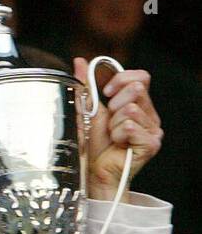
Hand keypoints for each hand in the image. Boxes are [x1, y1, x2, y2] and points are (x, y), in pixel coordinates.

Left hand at [74, 58, 162, 200]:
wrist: (94, 171)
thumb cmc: (93, 145)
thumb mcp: (88, 111)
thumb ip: (86, 87)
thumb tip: (79, 61)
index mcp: (138, 104)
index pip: (141, 76)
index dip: (121, 80)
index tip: (106, 93)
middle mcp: (150, 114)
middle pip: (137, 89)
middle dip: (114, 104)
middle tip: (109, 122)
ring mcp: (154, 129)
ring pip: (131, 109)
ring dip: (113, 124)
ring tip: (112, 137)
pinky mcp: (152, 143)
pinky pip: (131, 126)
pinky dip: (118, 134)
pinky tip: (118, 145)